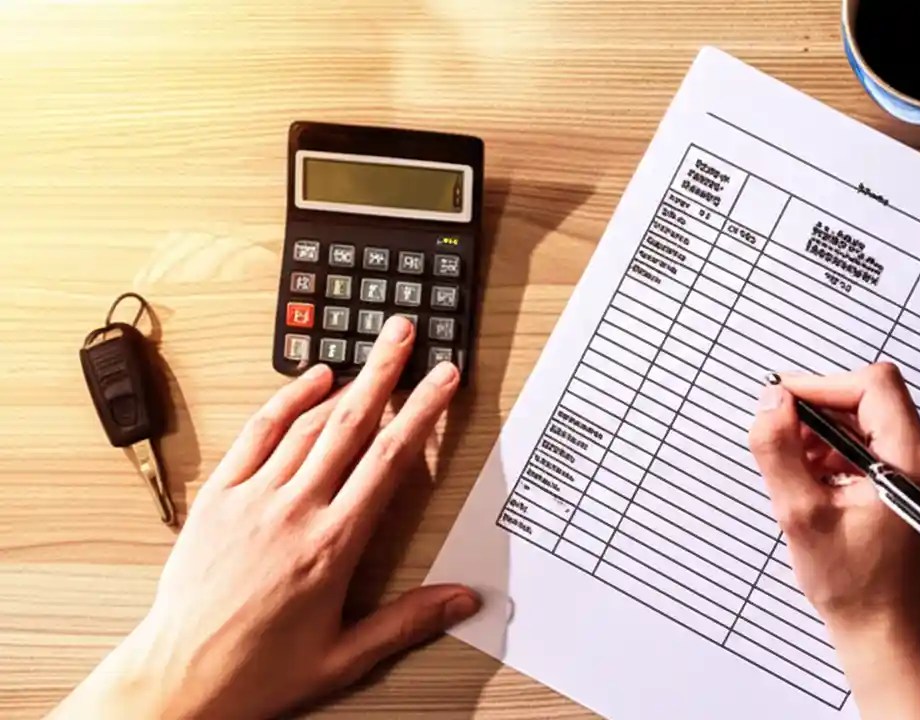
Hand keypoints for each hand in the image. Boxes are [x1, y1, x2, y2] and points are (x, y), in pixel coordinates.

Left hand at [51, 316, 479, 719]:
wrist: (179, 676)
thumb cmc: (258, 670)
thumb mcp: (345, 655)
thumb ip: (409, 621)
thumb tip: (461, 600)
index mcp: (333, 546)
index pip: (390, 460)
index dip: (421, 412)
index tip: (441, 381)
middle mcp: (294, 511)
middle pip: (351, 424)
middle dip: (385, 373)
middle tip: (404, 335)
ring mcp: (253, 499)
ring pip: (308, 423)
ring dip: (345, 382)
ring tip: (371, 354)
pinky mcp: (218, 498)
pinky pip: (256, 435)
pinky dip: (285, 402)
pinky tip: (309, 382)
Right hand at [749, 363, 919, 718]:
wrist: (888, 632)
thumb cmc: (855, 586)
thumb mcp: (801, 515)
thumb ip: (780, 451)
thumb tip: (772, 403)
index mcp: (918, 460)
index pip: (871, 385)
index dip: (821, 387)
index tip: (782, 402)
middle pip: (872, 400)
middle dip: (821, 416)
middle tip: (785, 444)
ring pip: (874, 420)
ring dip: (830, 435)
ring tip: (800, 470)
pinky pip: (882, 442)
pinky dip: (846, 452)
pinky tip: (821, 481)